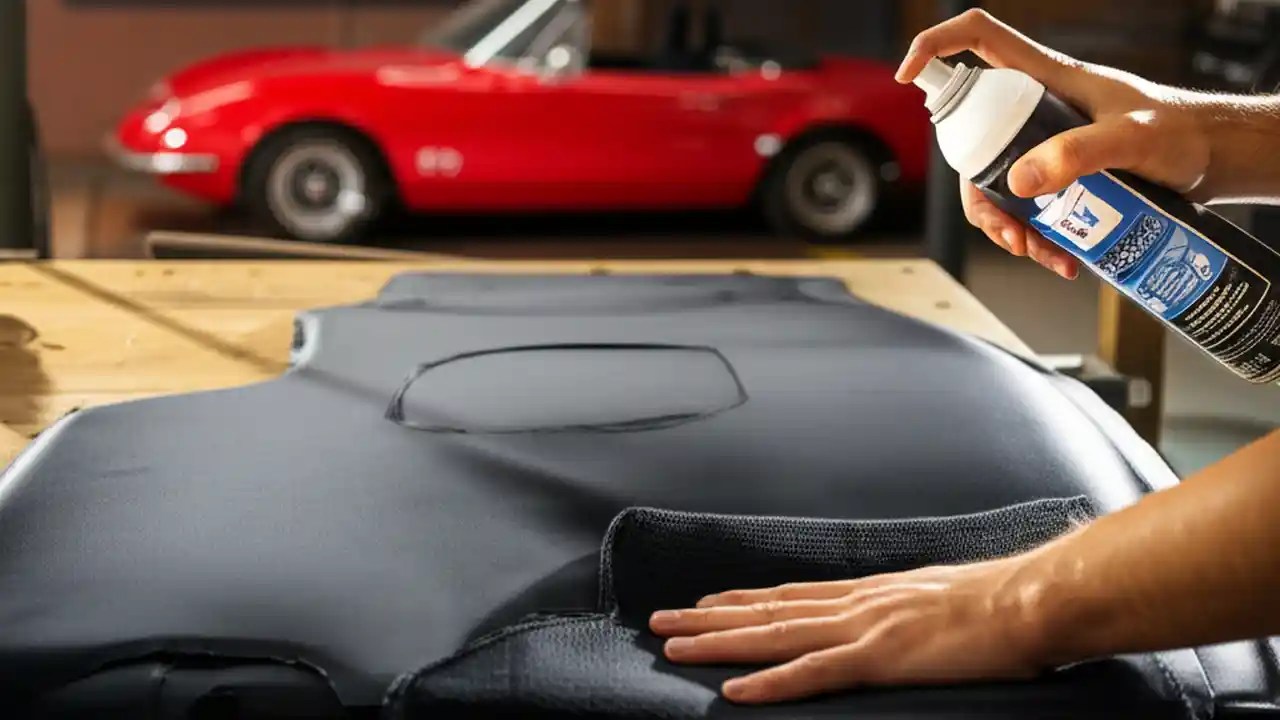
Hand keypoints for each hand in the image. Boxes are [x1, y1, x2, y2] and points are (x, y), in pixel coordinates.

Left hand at [650, 557, 1052, 704]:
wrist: (1033, 600)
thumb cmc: (999, 604)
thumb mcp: (938, 599)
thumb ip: (905, 612)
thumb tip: (895, 623)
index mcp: (869, 593)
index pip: (789, 595)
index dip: (742, 600)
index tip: (705, 600)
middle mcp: (854, 603)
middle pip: (765, 610)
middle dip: (708, 617)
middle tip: (659, 620)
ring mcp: (862, 629)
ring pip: (773, 636)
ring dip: (718, 644)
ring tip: (672, 646)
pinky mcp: (879, 658)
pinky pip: (812, 674)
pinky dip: (769, 684)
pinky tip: (732, 693)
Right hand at [896, 10, 1212, 279]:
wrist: (1211, 161)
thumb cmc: (1181, 132)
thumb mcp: (1132, 140)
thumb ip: (1079, 154)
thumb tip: (1018, 182)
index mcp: (1044, 78)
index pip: (977, 39)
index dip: (936, 46)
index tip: (908, 76)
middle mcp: (1034, 109)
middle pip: (971, 140)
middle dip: (978, 195)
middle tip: (1007, 231)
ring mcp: (1041, 144)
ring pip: (994, 185)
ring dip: (1006, 228)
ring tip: (1041, 254)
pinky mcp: (1055, 176)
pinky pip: (1023, 208)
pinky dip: (1034, 238)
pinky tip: (1061, 258)